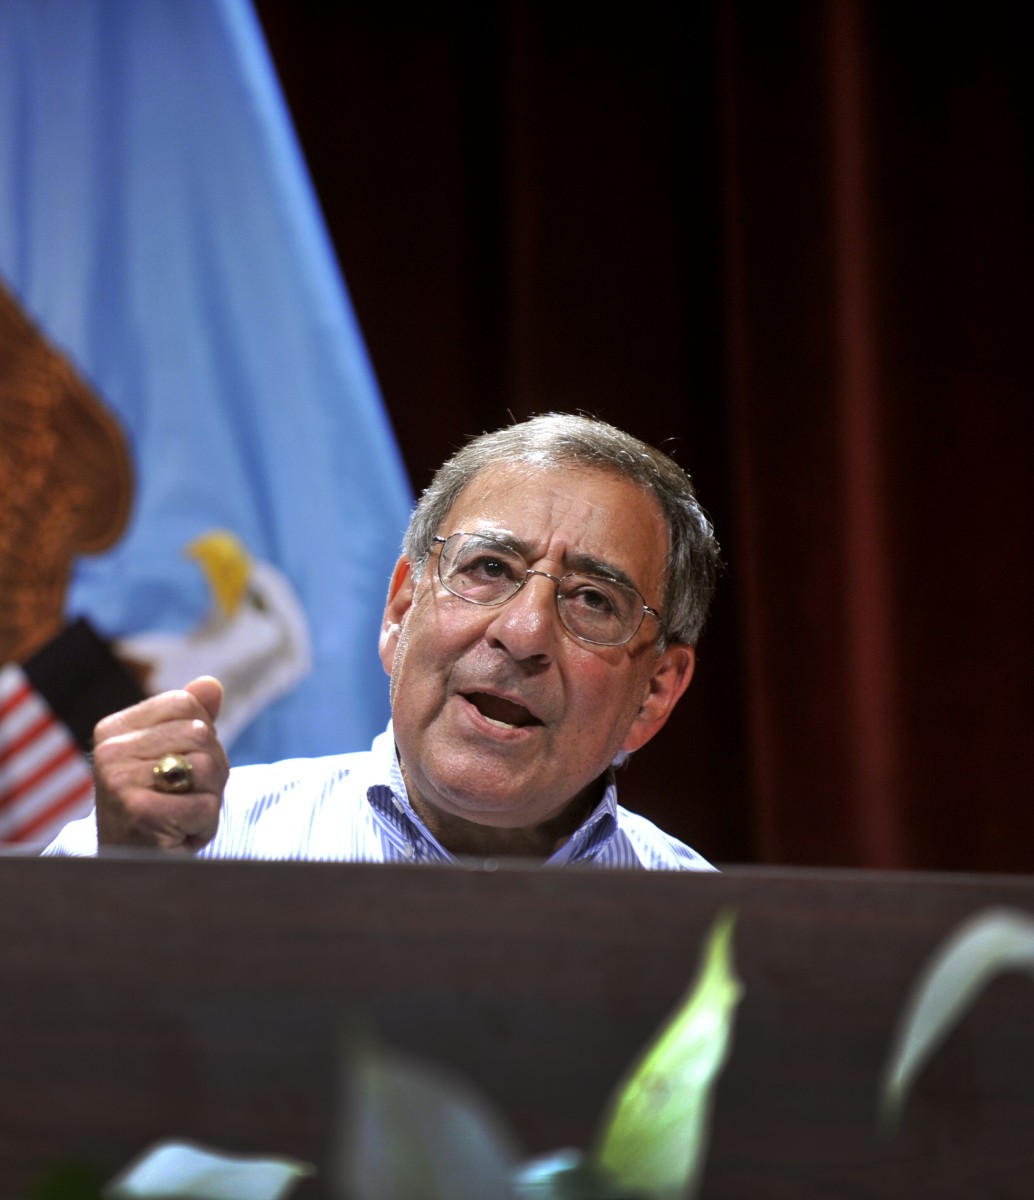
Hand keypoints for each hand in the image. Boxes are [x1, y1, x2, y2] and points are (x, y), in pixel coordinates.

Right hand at [92, 676, 229, 850]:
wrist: (131, 871)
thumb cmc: (159, 810)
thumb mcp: (174, 758)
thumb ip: (191, 718)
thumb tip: (212, 684)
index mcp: (114, 729)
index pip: (186, 704)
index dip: (203, 736)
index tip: (182, 768)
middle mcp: (109, 751)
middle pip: (202, 734)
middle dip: (212, 771)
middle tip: (185, 799)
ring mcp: (119, 781)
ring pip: (208, 768)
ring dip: (210, 799)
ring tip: (182, 817)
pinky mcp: (137, 812)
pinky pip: (204, 806)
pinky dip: (205, 825)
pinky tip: (180, 835)